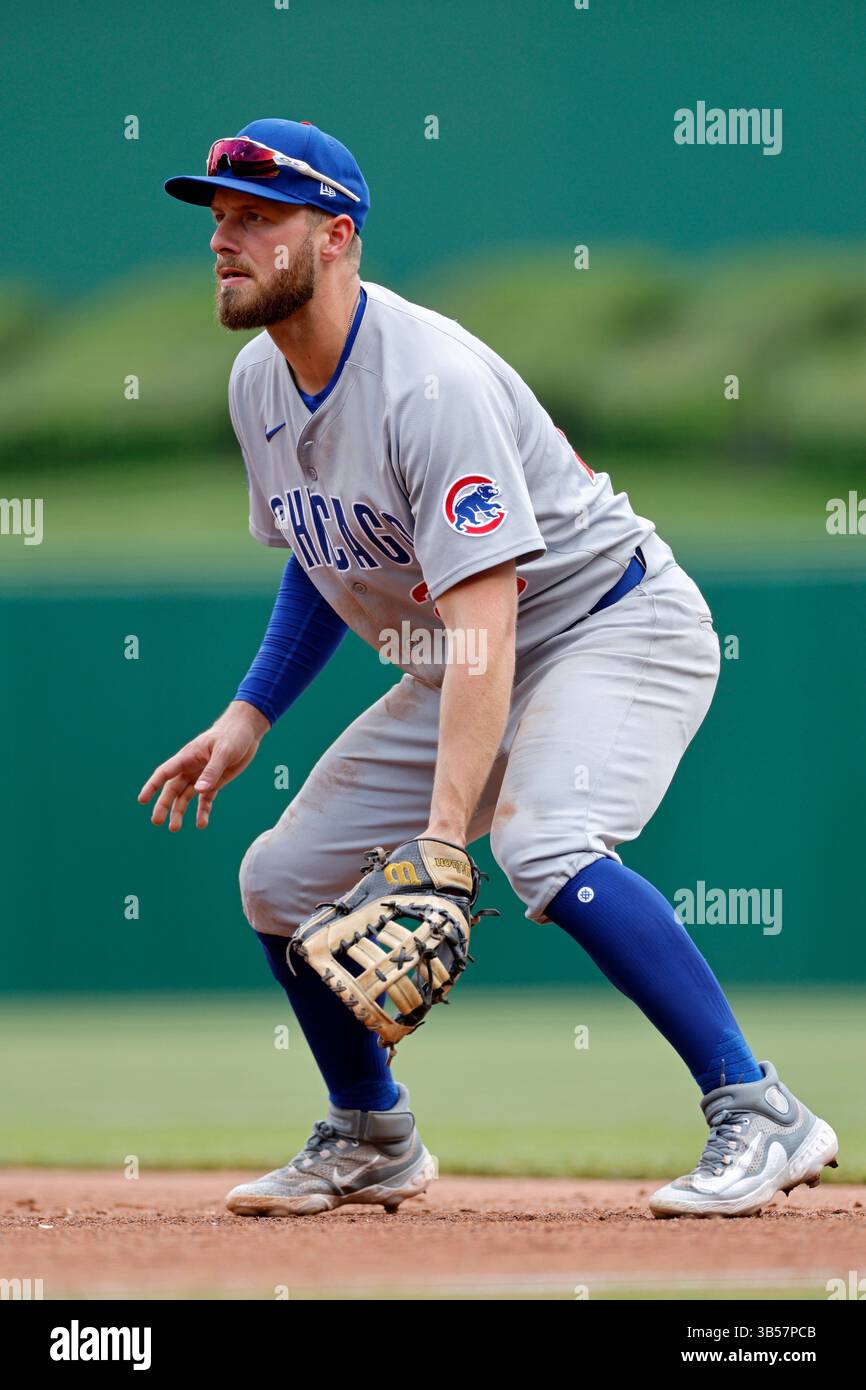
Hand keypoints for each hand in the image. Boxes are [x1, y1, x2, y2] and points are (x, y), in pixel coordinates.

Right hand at [138, 701, 269, 830]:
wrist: (246, 731)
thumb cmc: (232, 735)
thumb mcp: (224, 752)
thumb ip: (212, 771)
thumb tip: (199, 790)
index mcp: (188, 757)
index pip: (165, 772)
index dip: (152, 786)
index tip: (142, 800)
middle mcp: (190, 768)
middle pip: (172, 789)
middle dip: (164, 805)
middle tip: (156, 822)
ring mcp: (201, 776)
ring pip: (185, 796)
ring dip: (179, 811)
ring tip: (174, 828)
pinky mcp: (214, 782)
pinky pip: (205, 799)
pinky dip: (202, 811)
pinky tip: (201, 824)